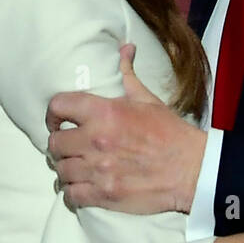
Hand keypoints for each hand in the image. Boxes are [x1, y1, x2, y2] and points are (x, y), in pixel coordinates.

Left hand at [44, 43, 206, 213]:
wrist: (190, 169)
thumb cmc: (170, 133)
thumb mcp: (148, 99)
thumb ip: (128, 74)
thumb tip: (125, 47)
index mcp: (104, 113)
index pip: (58, 106)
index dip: (52, 114)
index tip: (56, 121)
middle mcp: (95, 140)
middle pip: (54, 143)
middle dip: (60, 145)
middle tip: (69, 148)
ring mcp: (97, 170)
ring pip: (60, 171)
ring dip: (66, 169)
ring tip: (75, 168)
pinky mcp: (103, 194)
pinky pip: (71, 195)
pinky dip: (73, 192)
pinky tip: (81, 187)